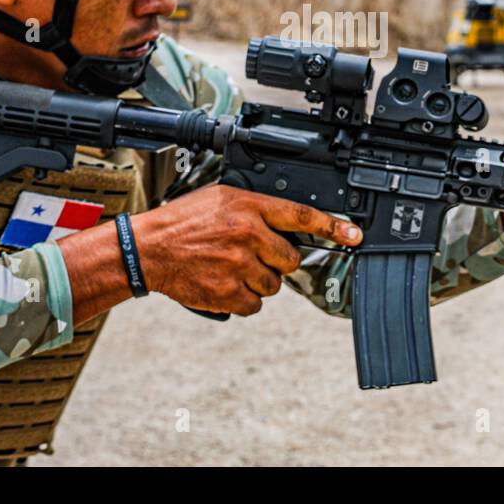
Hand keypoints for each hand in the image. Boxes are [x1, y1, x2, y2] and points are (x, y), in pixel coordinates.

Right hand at [131, 184, 362, 315]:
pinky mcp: (229, 294)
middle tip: (252, 253)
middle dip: (276, 259)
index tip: (354, 235)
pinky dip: (244, 299)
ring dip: (258, 280)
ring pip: (274, 284)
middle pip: (291, 259)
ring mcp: (239, 266)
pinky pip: (255, 305)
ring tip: (231, 267)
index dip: (333, 227)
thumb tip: (289, 225)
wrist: (149, 250)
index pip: (301, 216)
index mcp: (249, 207)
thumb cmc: (185, 222)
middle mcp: (248, 235)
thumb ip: (257, 209)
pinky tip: (224, 283)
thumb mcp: (222, 198)